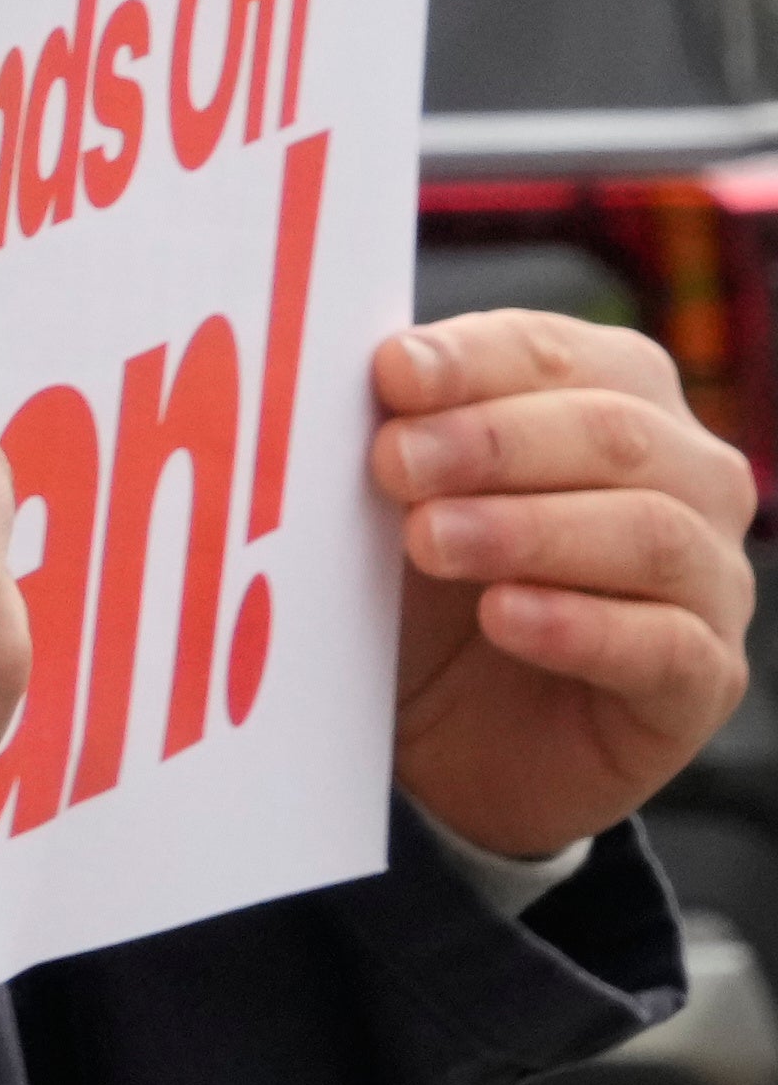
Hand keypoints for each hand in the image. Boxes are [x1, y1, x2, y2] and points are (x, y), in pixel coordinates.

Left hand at [377, 309, 756, 860]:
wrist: (448, 730)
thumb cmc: (427, 582)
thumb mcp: (398, 499)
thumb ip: (401, 429)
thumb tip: (374, 371)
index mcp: (615, 392)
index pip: (555, 354)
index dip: (472, 360)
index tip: (391, 373)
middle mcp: (686, 474)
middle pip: (610, 432)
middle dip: (492, 442)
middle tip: (393, 463)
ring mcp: (710, 579)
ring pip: (647, 531)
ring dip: (527, 530)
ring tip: (427, 541)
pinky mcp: (705, 679)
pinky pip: (664, 644)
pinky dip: (578, 626)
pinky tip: (503, 618)